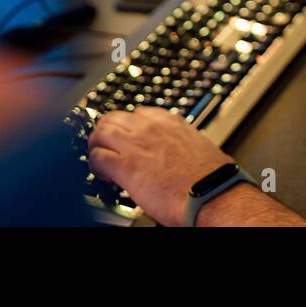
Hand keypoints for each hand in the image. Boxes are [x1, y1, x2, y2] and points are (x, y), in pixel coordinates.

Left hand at [88, 107, 231, 225]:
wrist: (210, 194)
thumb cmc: (211, 177)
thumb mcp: (198, 147)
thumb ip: (182, 143)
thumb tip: (181, 154)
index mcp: (171, 122)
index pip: (139, 113)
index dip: (129, 126)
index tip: (128, 138)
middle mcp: (151, 128)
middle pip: (114, 117)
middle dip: (107, 132)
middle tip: (107, 146)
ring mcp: (136, 144)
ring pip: (100, 131)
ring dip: (97, 145)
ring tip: (101, 159)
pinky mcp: (125, 165)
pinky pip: (96, 157)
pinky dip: (94, 166)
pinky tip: (103, 175)